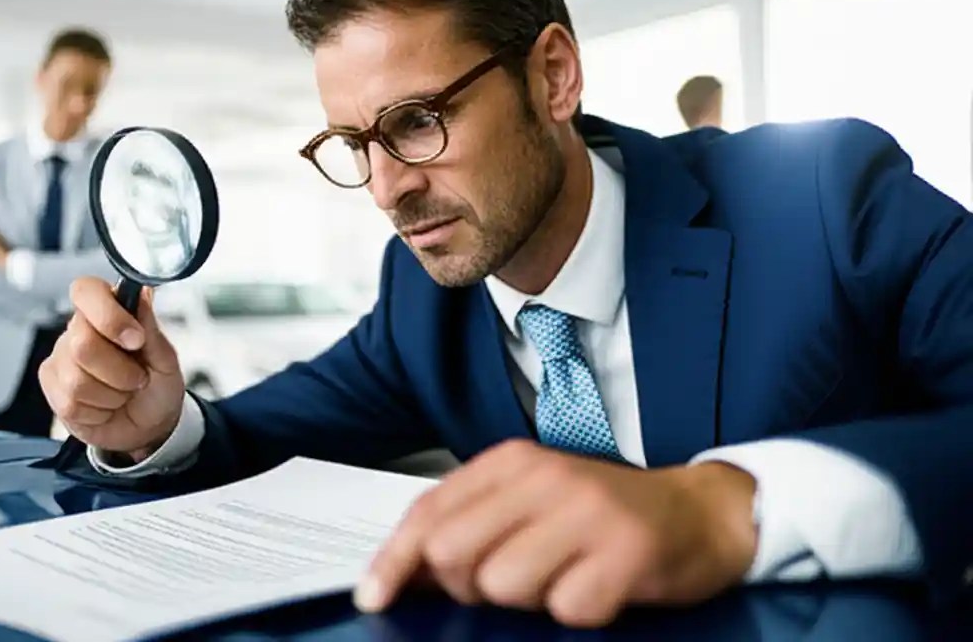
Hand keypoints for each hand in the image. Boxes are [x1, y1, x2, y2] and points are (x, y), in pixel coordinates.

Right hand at [39, 276, 185, 457]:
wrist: (149, 426)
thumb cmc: (157, 386)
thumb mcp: (166, 360)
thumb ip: (151, 328)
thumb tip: (142, 294)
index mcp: (108, 311)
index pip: (87, 291)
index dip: (108, 315)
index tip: (135, 340)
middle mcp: (79, 330)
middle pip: (82, 345)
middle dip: (120, 372)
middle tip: (138, 378)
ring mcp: (61, 358)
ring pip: (77, 381)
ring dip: (112, 395)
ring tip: (123, 393)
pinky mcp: (52, 387)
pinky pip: (70, 404)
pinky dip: (99, 412)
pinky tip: (106, 406)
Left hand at [356, 440, 757, 627]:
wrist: (700, 512)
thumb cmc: (602, 513)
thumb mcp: (529, 501)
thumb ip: (469, 524)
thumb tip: (401, 572)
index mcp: (512, 462)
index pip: (428, 512)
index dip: (393, 560)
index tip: (373, 596)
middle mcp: (546, 479)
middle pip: (453, 553)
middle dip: (465, 586)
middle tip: (505, 582)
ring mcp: (588, 514)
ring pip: (502, 585)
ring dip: (525, 600)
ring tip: (560, 579)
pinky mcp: (627, 554)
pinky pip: (566, 609)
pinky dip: (576, 612)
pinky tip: (597, 588)